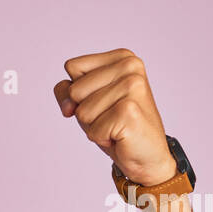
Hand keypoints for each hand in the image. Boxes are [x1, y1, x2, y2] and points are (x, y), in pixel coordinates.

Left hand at [53, 48, 175, 186]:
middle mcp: (130, 65)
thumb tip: (69, 106)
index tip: (100, 101)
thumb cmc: (114, 125)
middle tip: (109, 116)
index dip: (75, 91)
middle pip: (74, 90)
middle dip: (84, 110)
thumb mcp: (85, 102)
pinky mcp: (129, 110)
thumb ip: (66, 92)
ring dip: (93, 126)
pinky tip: (120, 135)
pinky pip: (92, 130)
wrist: (146, 154)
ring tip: (115, 125)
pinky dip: (101, 137)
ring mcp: (132, 86)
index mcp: (122, 56)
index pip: (72, 66)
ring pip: (82, 111)